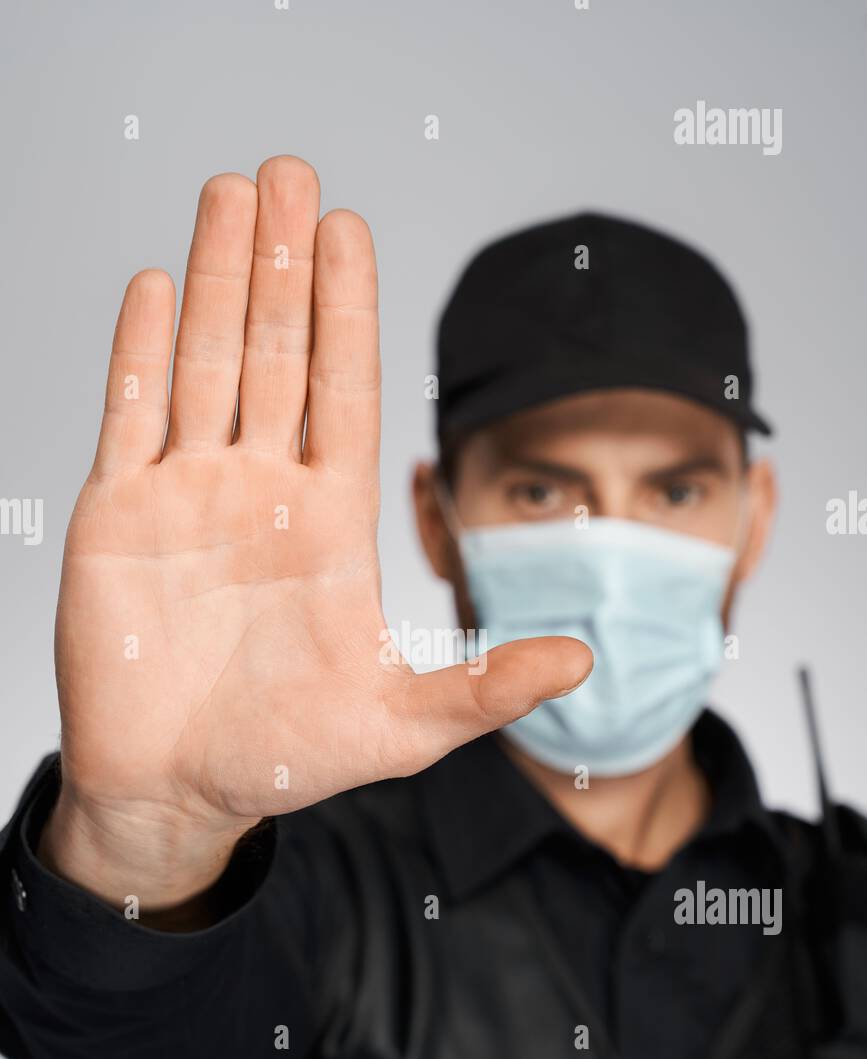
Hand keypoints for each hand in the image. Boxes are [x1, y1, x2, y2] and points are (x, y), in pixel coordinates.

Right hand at [54, 156, 591, 836]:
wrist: (177, 792)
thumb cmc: (284, 759)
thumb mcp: (401, 727)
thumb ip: (486, 687)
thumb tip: (584, 660)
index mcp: (329, 523)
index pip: (345, 392)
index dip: (347, 312)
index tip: (351, 233)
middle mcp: (261, 491)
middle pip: (276, 354)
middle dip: (282, 264)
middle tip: (291, 172)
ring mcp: (187, 496)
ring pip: (206, 363)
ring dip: (217, 278)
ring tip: (233, 194)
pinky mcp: (119, 517)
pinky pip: (130, 415)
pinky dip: (141, 351)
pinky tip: (159, 285)